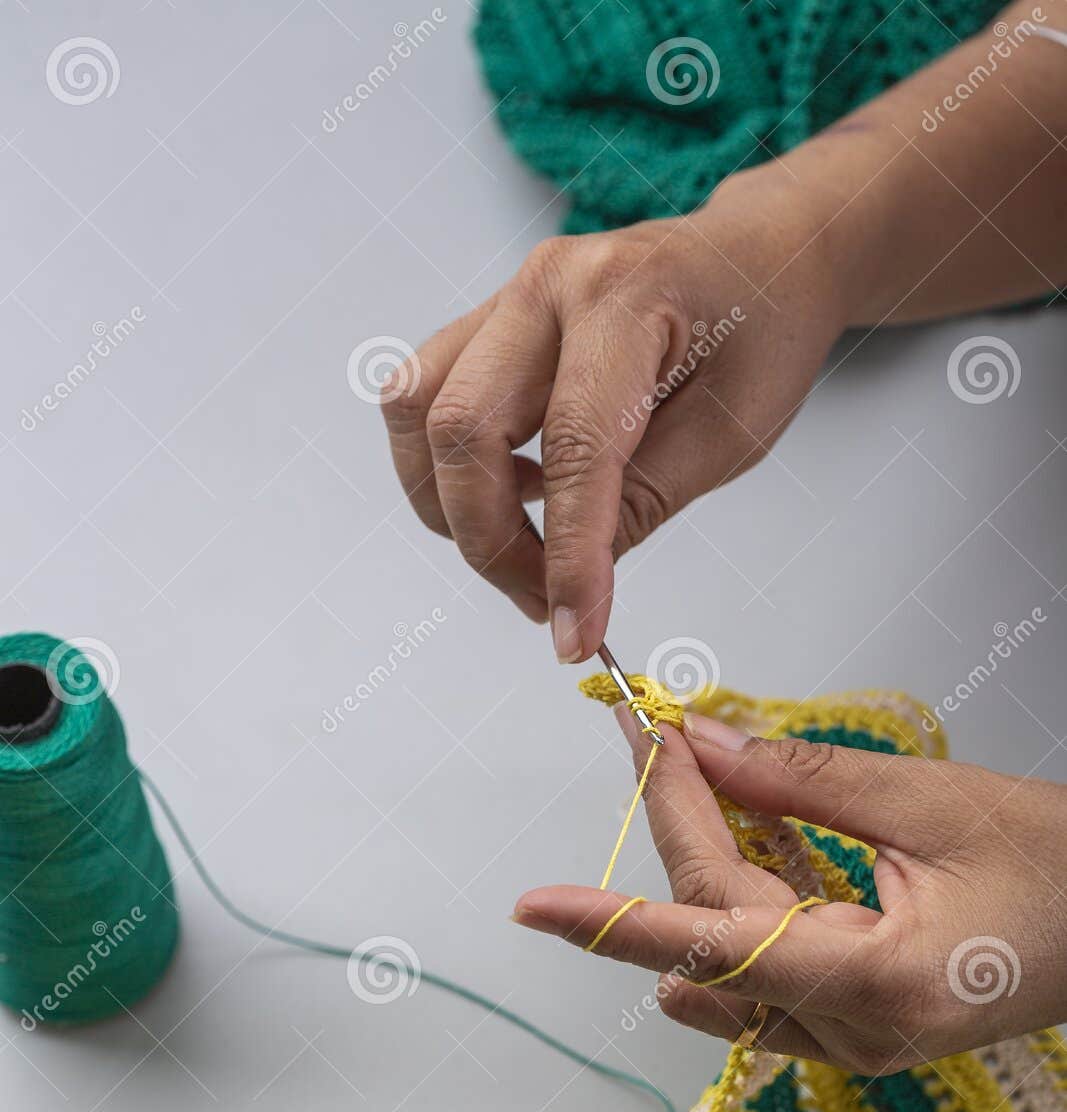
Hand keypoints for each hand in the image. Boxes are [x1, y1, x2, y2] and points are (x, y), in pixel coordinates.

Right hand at [383, 168, 844, 661]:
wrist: (760, 259)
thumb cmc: (760, 332)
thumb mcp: (730, 433)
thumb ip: (644, 503)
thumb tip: (572, 581)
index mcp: (624, 297)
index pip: (573, 446)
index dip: (569, 554)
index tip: (575, 633)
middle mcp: (547, 285)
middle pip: (462, 427)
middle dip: (491, 540)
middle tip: (546, 604)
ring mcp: (506, 299)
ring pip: (417, 411)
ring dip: (450, 505)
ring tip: (524, 554)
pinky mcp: (486, 326)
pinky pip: (424, 400)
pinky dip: (449, 469)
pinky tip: (515, 497)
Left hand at [512, 707, 1066, 1073]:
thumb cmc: (1065, 867)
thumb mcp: (937, 805)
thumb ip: (805, 783)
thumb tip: (704, 748)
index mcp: (877, 982)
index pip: (712, 946)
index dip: (612, 921)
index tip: (532, 906)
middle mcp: (853, 1032)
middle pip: (716, 927)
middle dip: (679, 825)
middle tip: (653, 731)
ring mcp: (855, 1043)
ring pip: (731, 954)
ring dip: (706, 865)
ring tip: (696, 767)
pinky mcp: (858, 1031)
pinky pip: (765, 977)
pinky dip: (743, 907)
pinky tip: (738, 847)